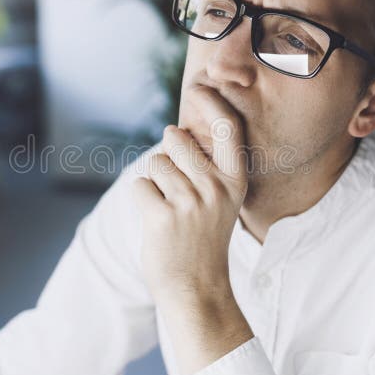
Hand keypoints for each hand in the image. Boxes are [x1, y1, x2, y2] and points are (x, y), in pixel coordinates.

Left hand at [133, 85, 247, 303]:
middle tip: (177, 188)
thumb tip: (174, 128)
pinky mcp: (163, 216)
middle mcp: (216, 188)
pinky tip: (158, 221)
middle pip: (175, 138)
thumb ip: (206, 166)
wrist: (196, 288)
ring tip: (170, 210)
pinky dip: (143, 199)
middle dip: (168, 153)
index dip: (213, 103)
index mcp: (234, 180)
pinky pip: (140, 185)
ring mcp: (190, 202)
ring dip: (155, 181)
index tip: (201, 86)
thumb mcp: (220, 199)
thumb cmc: (202, 238)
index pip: (227, 129)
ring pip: (155, 162)